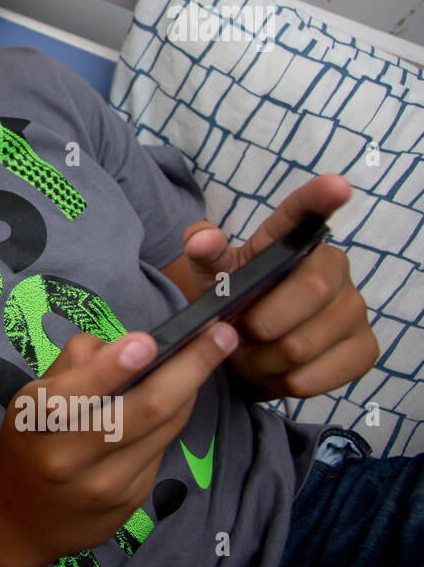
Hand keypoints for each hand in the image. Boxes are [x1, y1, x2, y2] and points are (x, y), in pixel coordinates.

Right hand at [0, 324, 234, 566]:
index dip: (114, 367)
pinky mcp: (129, 503)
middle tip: (221, 334)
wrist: (15, 522)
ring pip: (164, 428)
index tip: (149, 340)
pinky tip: (174, 399)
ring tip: (209, 352)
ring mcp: (104, 486)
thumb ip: (74, 367)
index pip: (76, 393)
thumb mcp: (29, 398)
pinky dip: (171, 419)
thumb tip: (132, 343)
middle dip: (189, 368)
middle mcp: (69, 458)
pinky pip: (159, 450)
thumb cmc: (27, 444)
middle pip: (143, 411)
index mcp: (35, 422)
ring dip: (191, 388)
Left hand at [180, 173, 377, 400]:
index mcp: (292, 242)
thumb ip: (203, 252)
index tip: (336, 184)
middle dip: (262, 321)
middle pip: (311, 292)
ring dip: (265, 358)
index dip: (320, 198)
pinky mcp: (365, 349)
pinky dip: (285, 381)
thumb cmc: (234, 305)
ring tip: (252, 353)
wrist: (249, 354)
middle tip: (240, 332)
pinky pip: (320, 374)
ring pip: (306, 342)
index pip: (306, 214)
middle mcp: (335, 268)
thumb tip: (201, 239)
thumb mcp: (212, 276)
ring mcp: (356, 309)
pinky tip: (277, 371)